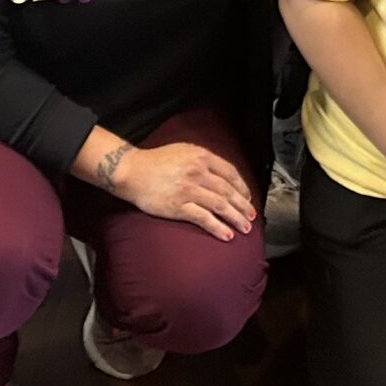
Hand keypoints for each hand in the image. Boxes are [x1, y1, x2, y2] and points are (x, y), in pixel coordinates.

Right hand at [99, 140, 257, 240]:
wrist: (133, 171)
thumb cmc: (157, 161)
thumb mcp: (184, 151)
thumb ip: (204, 160)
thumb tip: (223, 174)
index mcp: (201, 156)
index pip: (230, 172)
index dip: (242, 187)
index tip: (247, 198)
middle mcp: (198, 172)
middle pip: (228, 191)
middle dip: (243, 205)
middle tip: (252, 217)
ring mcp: (188, 190)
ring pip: (220, 205)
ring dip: (235, 218)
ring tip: (245, 228)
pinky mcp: (178, 206)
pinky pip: (203, 218)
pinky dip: (217, 227)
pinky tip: (227, 235)